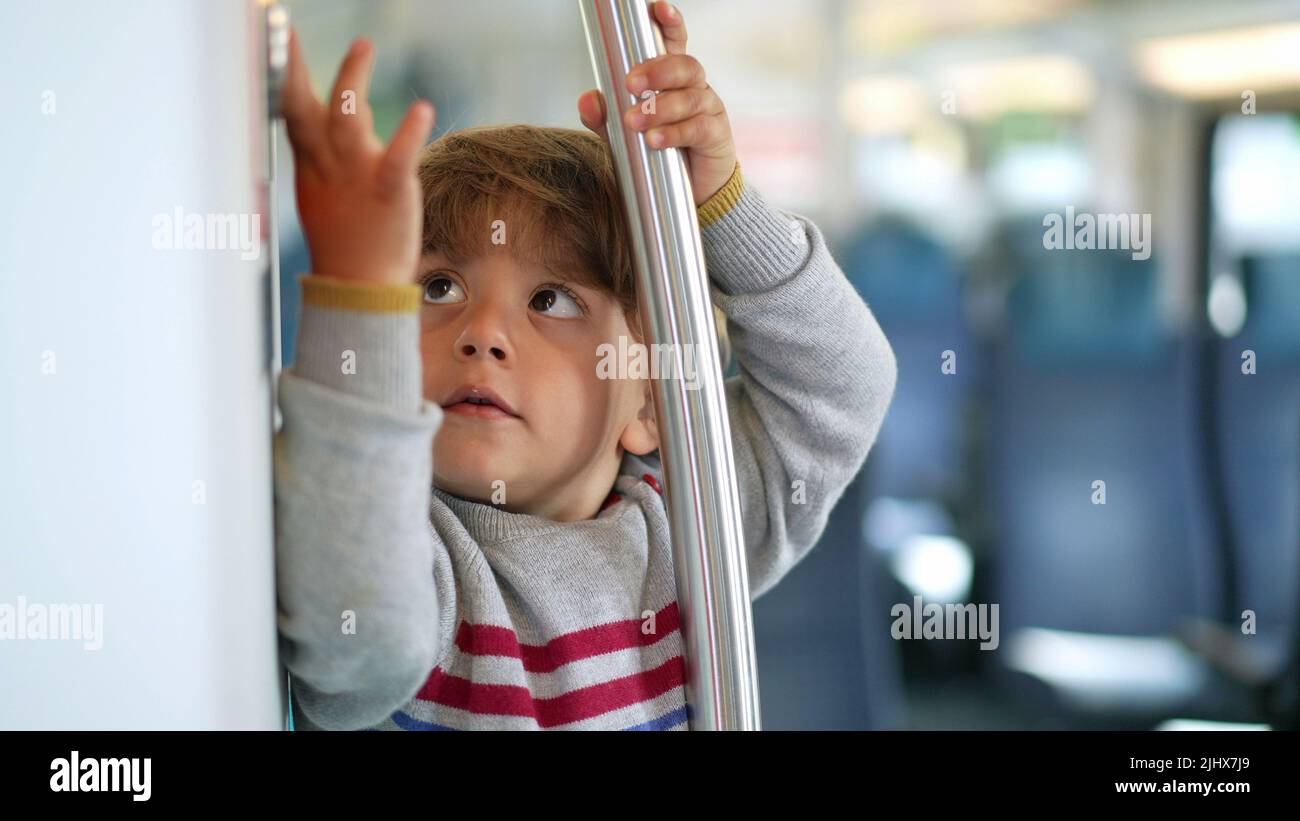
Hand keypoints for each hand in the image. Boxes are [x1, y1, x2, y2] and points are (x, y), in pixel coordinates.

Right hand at [281, 30, 435, 284]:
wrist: (360, 286)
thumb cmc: (345, 236)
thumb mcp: (322, 187)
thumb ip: (323, 147)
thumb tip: (331, 110)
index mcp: (309, 162)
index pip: (287, 106)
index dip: (278, 68)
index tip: (270, 29)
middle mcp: (327, 164)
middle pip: (302, 107)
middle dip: (292, 66)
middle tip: (284, 26)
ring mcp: (356, 175)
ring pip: (347, 119)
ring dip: (352, 80)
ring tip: (363, 44)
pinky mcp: (390, 190)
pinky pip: (399, 156)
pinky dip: (410, 132)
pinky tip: (422, 108)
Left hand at [577, 0, 737, 206]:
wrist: (692, 193)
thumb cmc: (660, 153)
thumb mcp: (625, 136)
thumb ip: (606, 118)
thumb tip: (588, 100)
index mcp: (671, 79)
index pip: (674, 42)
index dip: (669, 23)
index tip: (657, 10)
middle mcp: (693, 87)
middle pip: (683, 65)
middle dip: (656, 70)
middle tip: (630, 85)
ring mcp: (708, 108)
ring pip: (690, 95)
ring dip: (661, 107)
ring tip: (636, 122)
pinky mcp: (716, 135)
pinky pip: (698, 127)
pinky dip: (675, 132)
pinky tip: (656, 140)